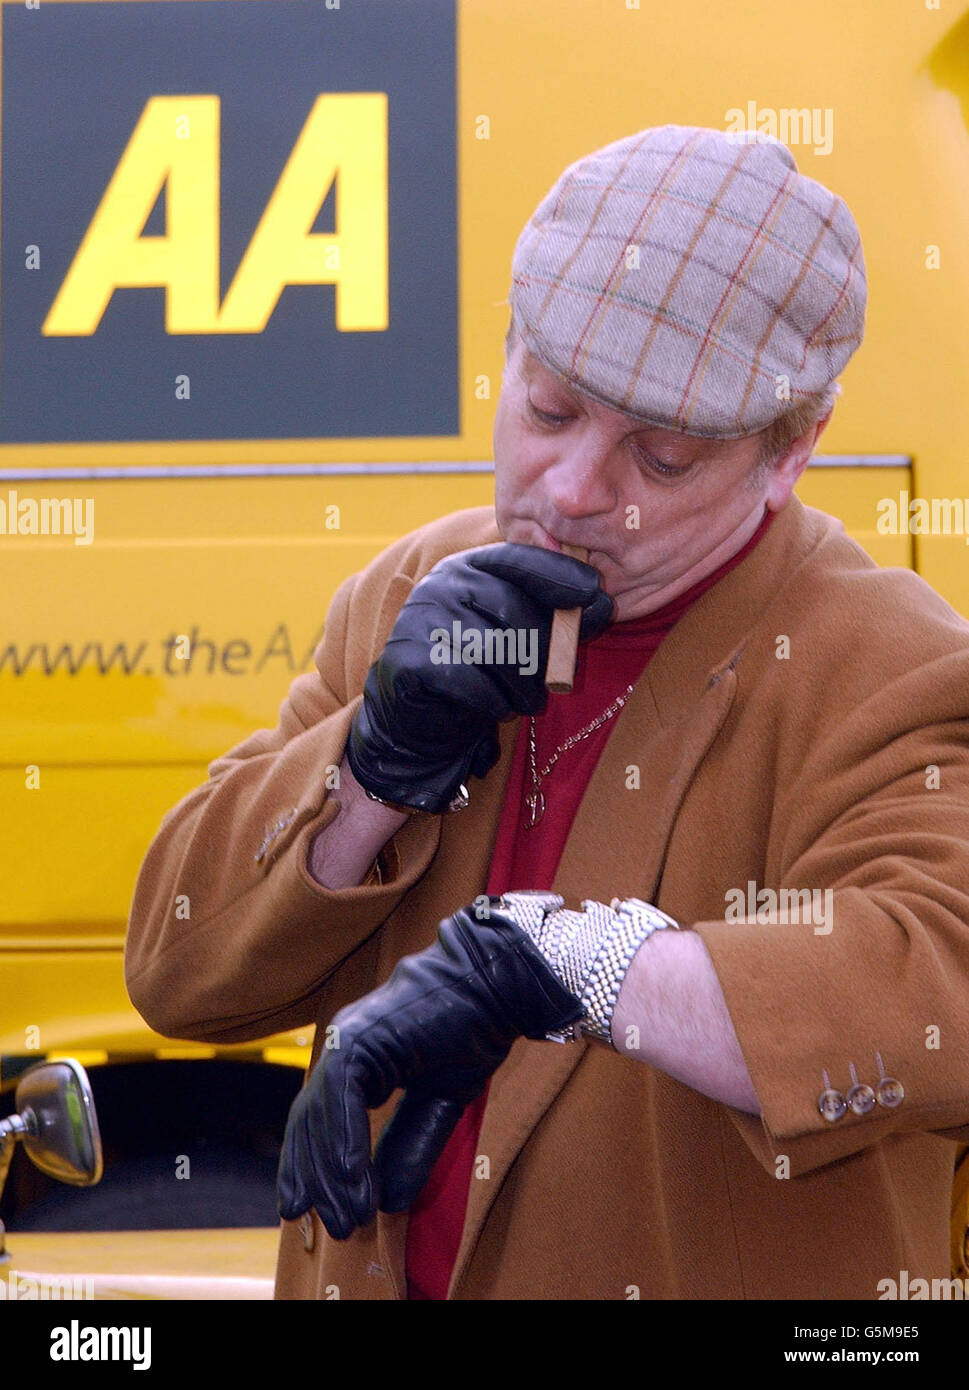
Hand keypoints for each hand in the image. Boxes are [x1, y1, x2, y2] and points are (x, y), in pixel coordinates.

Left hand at [276, 901, 582, 1239]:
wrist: (493, 992)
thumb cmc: (472, 1034)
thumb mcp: (438, 1103)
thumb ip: (409, 1144)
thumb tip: (390, 1201)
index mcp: (357, 1057)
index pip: (321, 1120)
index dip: (315, 1165)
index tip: (314, 1209)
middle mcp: (342, 1047)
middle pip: (310, 1122)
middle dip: (314, 1176)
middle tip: (328, 1225)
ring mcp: (345, 1039)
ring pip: (321, 1116)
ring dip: (332, 1172)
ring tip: (348, 1217)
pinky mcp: (358, 1039)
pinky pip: (340, 1101)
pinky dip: (344, 1146)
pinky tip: (352, 1182)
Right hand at [346, 543, 612, 812]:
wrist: (423, 720)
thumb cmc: (481, 672)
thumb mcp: (521, 638)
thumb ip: (555, 618)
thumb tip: (604, 602)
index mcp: (467, 569)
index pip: (517, 559)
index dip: (559, 574)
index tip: (596, 591)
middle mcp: (441, 585)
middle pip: (511, 608)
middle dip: (543, 650)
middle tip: (555, 680)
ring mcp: (421, 620)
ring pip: (494, 649)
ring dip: (521, 684)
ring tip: (526, 701)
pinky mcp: (410, 661)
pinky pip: (470, 682)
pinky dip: (493, 702)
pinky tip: (497, 710)